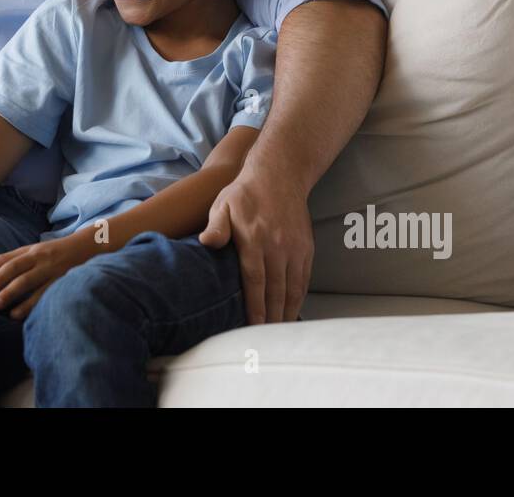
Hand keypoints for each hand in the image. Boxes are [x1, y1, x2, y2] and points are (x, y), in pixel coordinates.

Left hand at [0, 233, 96, 319]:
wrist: (87, 246)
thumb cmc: (53, 250)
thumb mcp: (32, 249)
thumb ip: (8, 257)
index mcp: (34, 252)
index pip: (13, 263)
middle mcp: (45, 262)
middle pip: (23, 276)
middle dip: (8, 289)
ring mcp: (57, 274)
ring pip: (38, 288)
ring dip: (23, 302)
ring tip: (10, 314)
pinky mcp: (67, 283)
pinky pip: (52, 296)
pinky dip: (40, 306)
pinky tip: (30, 316)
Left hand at [200, 160, 312, 324]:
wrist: (280, 174)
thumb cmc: (245, 192)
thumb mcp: (223, 204)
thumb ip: (216, 226)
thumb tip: (207, 243)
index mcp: (255, 239)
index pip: (254, 280)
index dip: (254, 306)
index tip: (252, 326)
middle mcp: (277, 246)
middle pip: (275, 290)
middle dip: (271, 317)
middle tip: (265, 340)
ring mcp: (294, 248)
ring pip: (292, 288)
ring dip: (286, 312)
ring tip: (278, 332)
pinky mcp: (306, 248)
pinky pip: (304, 278)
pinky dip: (299, 297)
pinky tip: (292, 310)